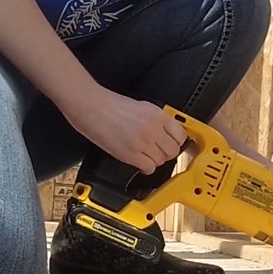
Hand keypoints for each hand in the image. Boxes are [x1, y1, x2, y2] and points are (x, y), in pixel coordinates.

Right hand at [62, 86, 187, 174]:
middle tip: (158, 151)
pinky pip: (149, 168)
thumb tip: (167, 132)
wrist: (91, 106)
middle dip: (166, 153)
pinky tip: (139, 162)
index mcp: (158, 115)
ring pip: (162, 161)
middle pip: (173, 151)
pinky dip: (146, 168)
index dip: (177, 142)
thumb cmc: (111, 105)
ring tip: (146, 155)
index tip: (173, 144)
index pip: (181, 135)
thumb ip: (157, 119)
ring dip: (155, 160)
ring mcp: (142, 142)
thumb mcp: (142, 106)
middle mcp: (153, 128)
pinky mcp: (130, 154)